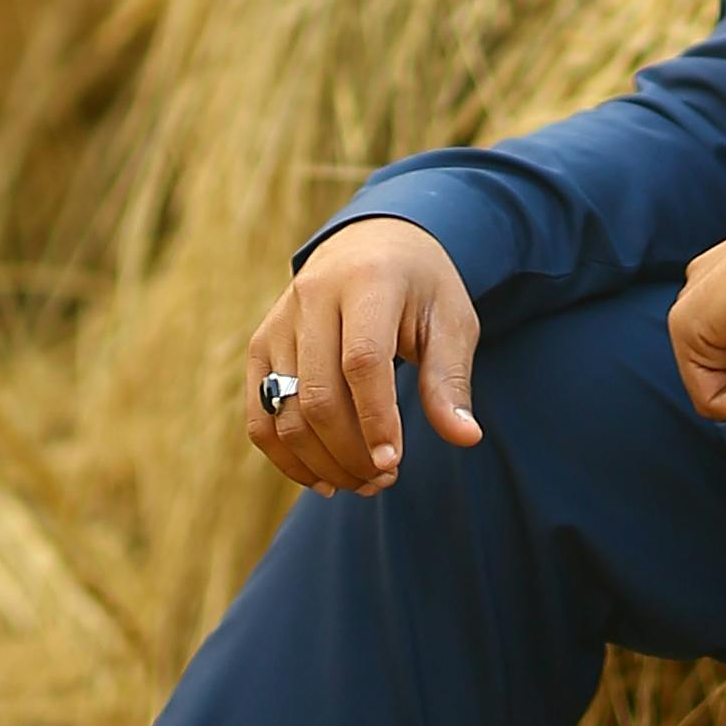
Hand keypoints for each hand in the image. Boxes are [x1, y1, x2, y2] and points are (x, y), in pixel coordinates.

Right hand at [244, 218, 480, 495]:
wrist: (371, 243)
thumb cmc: (420, 286)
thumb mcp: (450, 319)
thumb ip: (450, 378)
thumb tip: (465, 438)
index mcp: (368, 281)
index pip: (362, 361)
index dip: (375, 419)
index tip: (393, 463)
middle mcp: (313, 297)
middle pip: (318, 395)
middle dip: (350, 451)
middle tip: (385, 479)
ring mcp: (279, 322)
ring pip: (285, 413)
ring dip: (322, 462)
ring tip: (363, 482)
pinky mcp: (260, 345)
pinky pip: (260, 416)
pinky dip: (286, 458)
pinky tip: (324, 478)